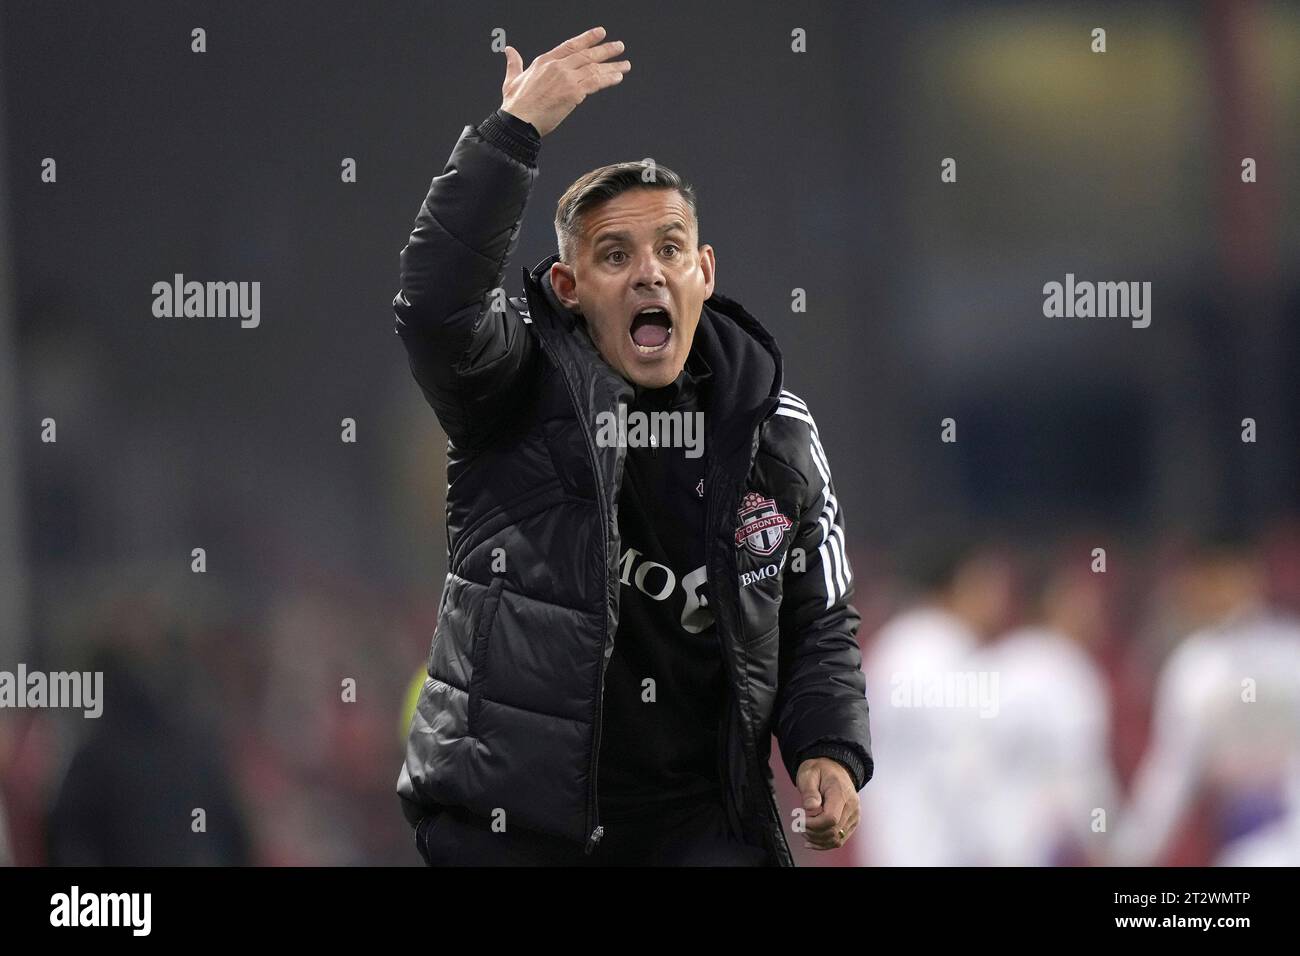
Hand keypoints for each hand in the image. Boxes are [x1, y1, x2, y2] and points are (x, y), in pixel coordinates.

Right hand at [500, 26, 630, 137]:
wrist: (518, 122)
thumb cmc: (515, 106)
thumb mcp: (512, 79)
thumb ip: (514, 63)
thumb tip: (509, 51)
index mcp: (544, 61)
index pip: (571, 45)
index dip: (588, 38)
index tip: (600, 33)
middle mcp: (558, 66)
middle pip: (587, 54)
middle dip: (606, 50)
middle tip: (619, 46)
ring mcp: (567, 78)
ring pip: (594, 68)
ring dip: (612, 66)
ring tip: (625, 65)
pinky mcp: (573, 93)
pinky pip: (596, 83)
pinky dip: (608, 79)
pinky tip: (618, 77)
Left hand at [795, 757, 859, 850]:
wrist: (834, 768)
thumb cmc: (820, 770)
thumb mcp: (809, 774)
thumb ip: (809, 791)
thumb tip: (810, 808)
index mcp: (841, 793)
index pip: (831, 818)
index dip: (813, 824)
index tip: (800, 820)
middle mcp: (852, 806)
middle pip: (833, 831)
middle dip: (813, 832)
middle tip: (799, 825)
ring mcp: (854, 816)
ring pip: (837, 839)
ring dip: (817, 840)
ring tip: (804, 831)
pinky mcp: (852, 822)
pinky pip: (840, 840)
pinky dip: (824, 844)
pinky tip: (811, 841)